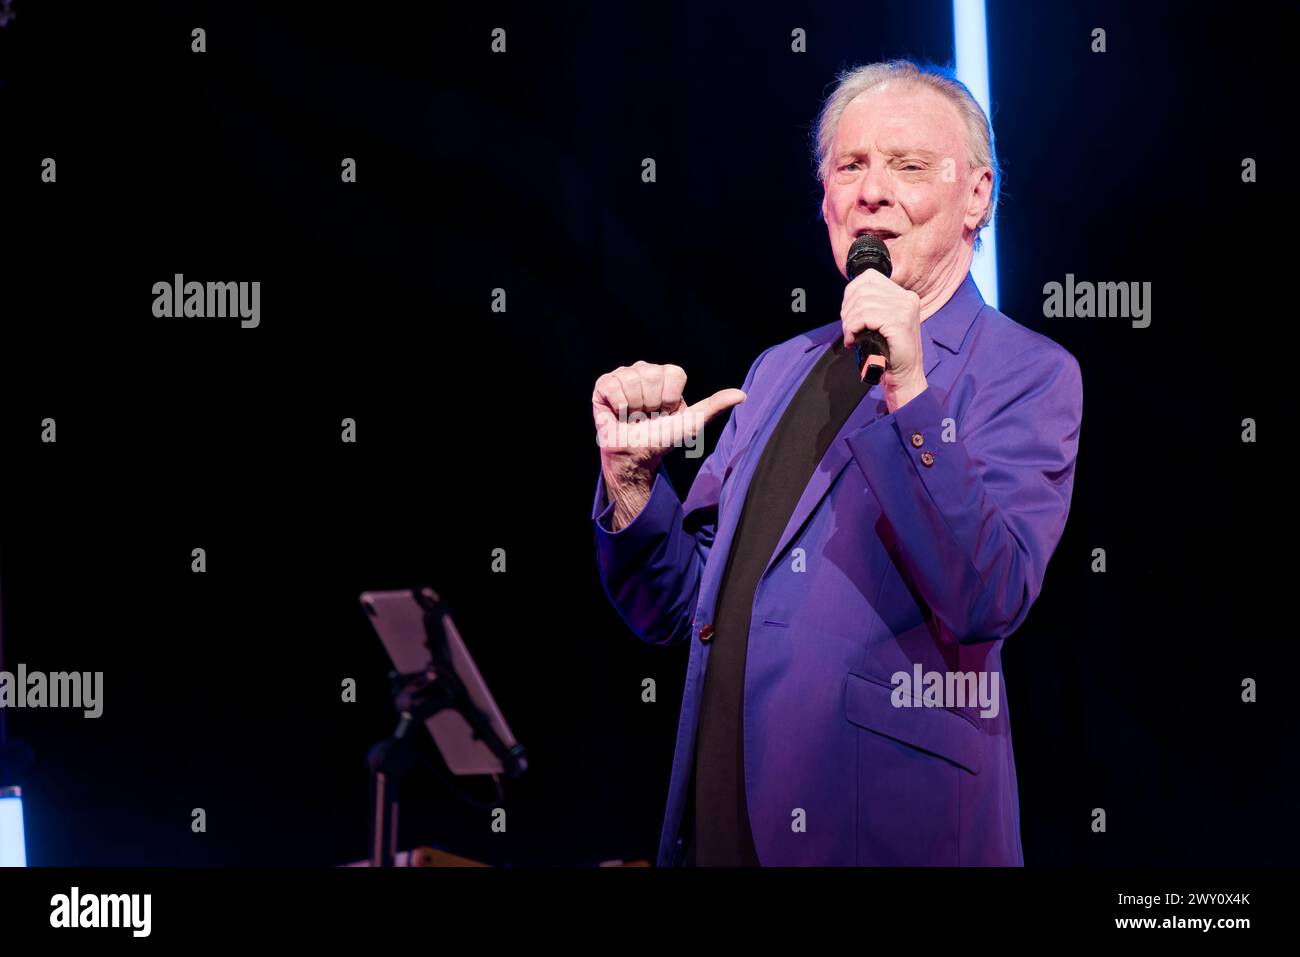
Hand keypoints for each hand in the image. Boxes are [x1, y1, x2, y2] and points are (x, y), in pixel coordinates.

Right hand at [592, 361, 745, 478]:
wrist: (633, 456)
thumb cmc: (662, 439)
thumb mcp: (691, 423)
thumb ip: (714, 406)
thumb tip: (742, 395)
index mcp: (666, 376)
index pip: (672, 374)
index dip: (669, 398)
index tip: (665, 413)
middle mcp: (646, 371)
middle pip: (651, 376)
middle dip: (650, 404)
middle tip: (647, 417)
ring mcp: (623, 376)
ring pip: (631, 380)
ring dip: (633, 407)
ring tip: (632, 417)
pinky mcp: (603, 385)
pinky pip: (612, 386)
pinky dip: (616, 406)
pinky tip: (618, 414)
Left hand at [840, 270, 927, 408]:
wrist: (905, 377)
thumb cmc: (890, 353)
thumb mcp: (882, 323)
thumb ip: (872, 307)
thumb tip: (848, 298)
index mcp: (904, 296)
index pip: (869, 278)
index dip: (851, 293)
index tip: (848, 313)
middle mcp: (907, 298)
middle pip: (863, 289)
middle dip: (848, 309)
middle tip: (848, 329)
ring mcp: (905, 309)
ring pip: (863, 303)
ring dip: (849, 321)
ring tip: (850, 336)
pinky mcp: (899, 322)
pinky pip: (866, 316)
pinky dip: (853, 328)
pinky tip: (853, 339)